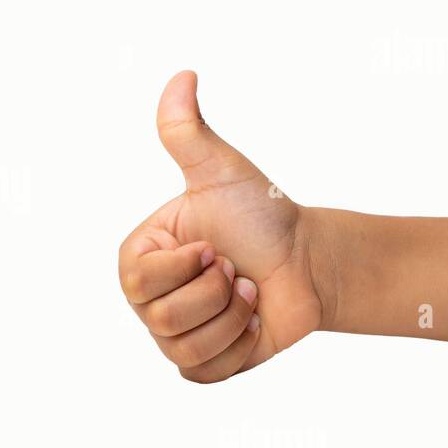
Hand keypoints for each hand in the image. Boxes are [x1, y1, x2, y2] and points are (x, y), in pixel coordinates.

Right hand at [118, 70, 322, 381]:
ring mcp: (173, 335)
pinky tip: (250, 320)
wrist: (308, 261)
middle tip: (234, 268)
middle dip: (216, 292)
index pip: (141, 282)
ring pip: (186, 348)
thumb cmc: (262, 213)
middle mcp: (148, 299)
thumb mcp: (221, 171)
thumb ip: (188, 130)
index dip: (185, 267)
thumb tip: (182, 76)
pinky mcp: (202, 364)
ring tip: (246, 292)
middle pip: (163, 319)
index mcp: (139, 257)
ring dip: (233, 317)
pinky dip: (238, 347)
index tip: (212, 245)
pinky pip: (204, 372)